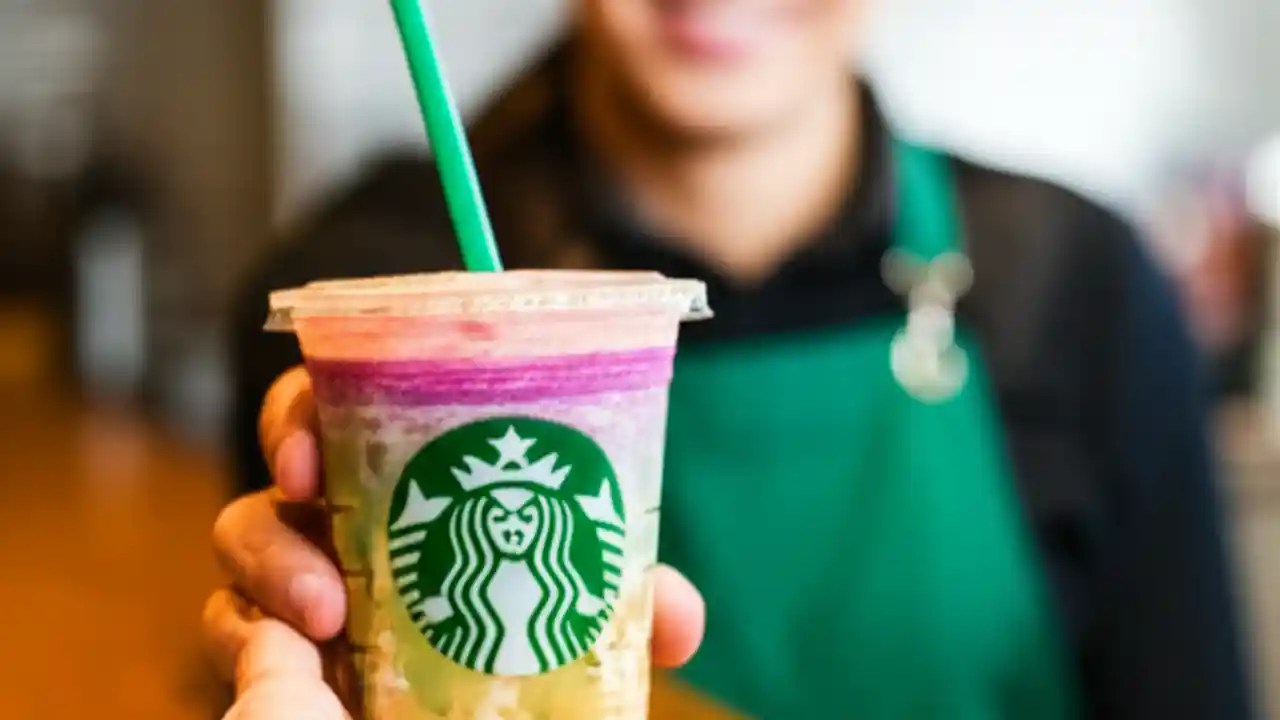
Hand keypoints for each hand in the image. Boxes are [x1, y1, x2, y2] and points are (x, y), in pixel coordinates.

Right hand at [204, 367, 705, 718]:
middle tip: (306, 489)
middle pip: (278, 463)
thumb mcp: (574, 606)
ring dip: (271, 566)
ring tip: (324, 614)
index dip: (313, 403)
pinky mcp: (271, 653)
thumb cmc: (523, 630)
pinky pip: (231, 634)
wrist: (481, 712)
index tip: (325, 426)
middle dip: (284, 455)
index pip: (341, 406)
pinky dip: (250, 646)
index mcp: (404, 477)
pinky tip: (300, 665)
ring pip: (240, 542)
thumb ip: (621, 598)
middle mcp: (340, 519)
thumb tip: (674, 614)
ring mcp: (299, 583)